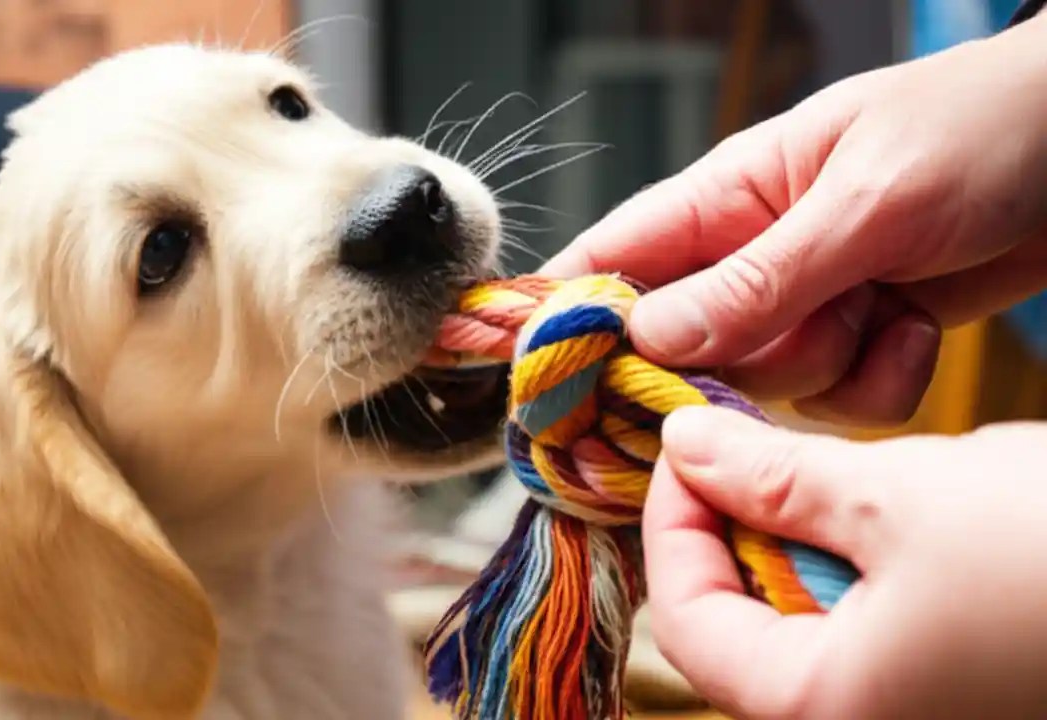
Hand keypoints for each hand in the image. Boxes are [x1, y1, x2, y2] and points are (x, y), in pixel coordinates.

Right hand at [543, 14, 1046, 424]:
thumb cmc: (979, 130)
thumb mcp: (865, 205)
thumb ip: (758, 281)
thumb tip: (651, 342)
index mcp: (726, 199)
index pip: (610, 260)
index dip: (569, 321)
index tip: (551, 387)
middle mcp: (751, 258)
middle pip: (685, 353)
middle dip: (743, 362)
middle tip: (806, 325)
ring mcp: (806, 304)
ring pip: (766, 388)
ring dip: (831, 365)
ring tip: (887, 300)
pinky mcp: (861, 339)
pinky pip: (838, 403)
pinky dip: (883, 379)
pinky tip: (918, 322)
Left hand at [642, 406, 1046, 718]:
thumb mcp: (899, 497)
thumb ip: (773, 479)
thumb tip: (683, 448)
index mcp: (825, 709)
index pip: (688, 625)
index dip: (672, 527)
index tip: (684, 448)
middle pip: (746, 625)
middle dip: (743, 528)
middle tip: (754, 448)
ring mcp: (920, 707)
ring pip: (816, 617)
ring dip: (811, 539)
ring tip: (849, 475)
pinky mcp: (964, 682)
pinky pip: (882, 623)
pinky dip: (871, 560)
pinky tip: (914, 510)